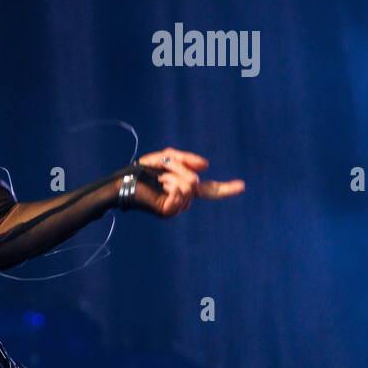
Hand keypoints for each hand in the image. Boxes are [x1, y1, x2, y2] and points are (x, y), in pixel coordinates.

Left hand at [130, 147, 244, 217]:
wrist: (125, 180)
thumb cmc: (143, 171)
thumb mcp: (167, 157)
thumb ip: (187, 159)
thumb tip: (207, 166)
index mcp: (185, 188)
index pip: (209, 190)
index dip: (226, 189)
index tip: (242, 186)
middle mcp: (183, 199)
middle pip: (196, 180)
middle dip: (180, 168)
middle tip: (163, 170)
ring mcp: (176, 207)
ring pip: (189, 185)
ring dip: (173, 175)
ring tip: (159, 179)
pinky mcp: (168, 210)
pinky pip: (181, 192)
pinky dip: (171, 183)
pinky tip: (161, 184)